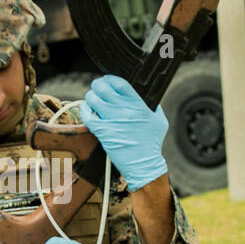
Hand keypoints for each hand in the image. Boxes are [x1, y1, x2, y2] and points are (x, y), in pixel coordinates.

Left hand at [81, 74, 168, 190]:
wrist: (143, 165)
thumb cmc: (152, 144)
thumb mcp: (159, 121)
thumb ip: (153, 105)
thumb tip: (144, 95)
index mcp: (139, 105)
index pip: (121, 83)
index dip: (111, 79)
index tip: (108, 80)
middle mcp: (125, 111)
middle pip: (103, 88)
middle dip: (97, 85)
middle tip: (97, 87)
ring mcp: (112, 121)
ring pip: (93, 100)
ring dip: (90, 97)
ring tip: (92, 99)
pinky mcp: (103, 132)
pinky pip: (88, 115)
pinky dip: (85, 109)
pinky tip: (87, 109)